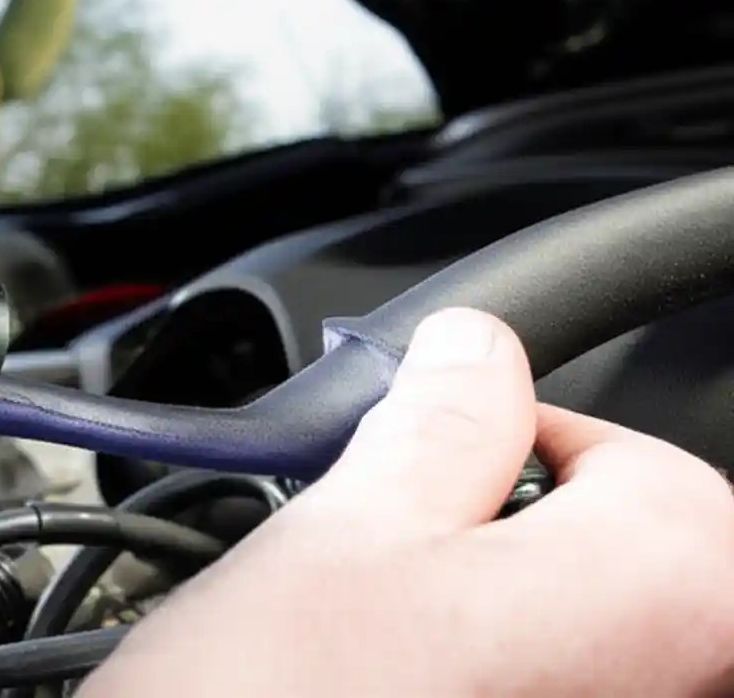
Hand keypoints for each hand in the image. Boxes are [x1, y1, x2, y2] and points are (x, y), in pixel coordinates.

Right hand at [79, 308, 733, 696]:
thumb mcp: (341, 530)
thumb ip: (437, 418)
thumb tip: (470, 350)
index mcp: (662, 592)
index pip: (638, 455)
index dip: (513, 434)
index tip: (430, 450)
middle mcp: (675, 681)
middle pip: (628, 547)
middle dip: (511, 520)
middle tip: (397, 545)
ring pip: (587, 623)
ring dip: (500, 596)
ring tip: (387, 628)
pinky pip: (554, 678)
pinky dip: (493, 660)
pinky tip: (406, 679)